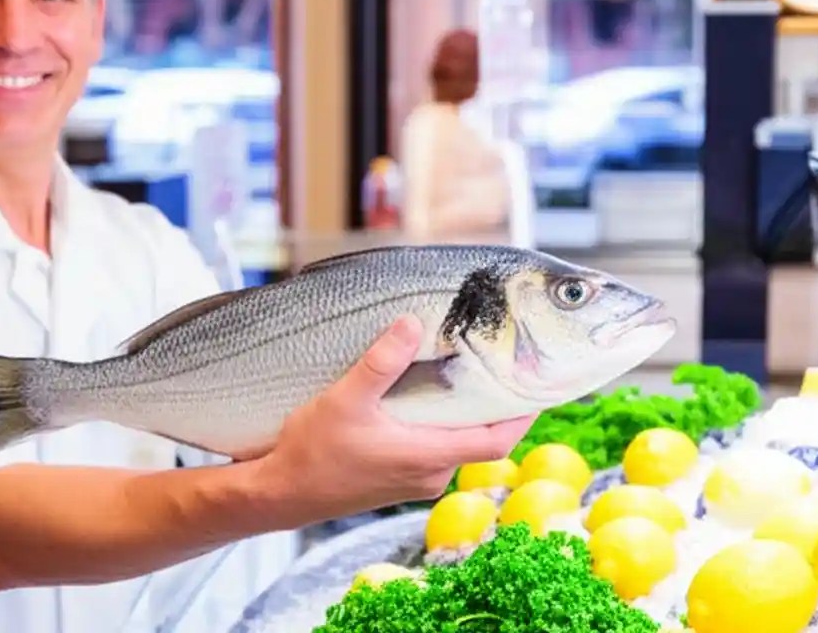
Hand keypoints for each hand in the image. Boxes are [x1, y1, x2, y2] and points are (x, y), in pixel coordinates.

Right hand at [254, 314, 536, 525]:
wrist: (280, 494)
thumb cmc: (312, 453)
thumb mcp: (345, 400)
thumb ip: (381, 362)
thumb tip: (411, 323)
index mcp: (427, 456)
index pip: (496, 440)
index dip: (522, 414)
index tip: (537, 386)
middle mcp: (428, 474)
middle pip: (480, 440)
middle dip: (492, 406)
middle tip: (498, 367)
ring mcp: (413, 481)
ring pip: (455, 445)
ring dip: (462, 416)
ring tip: (460, 376)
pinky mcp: (396, 482)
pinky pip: (433, 452)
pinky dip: (439, 427)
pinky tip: (422, 402)